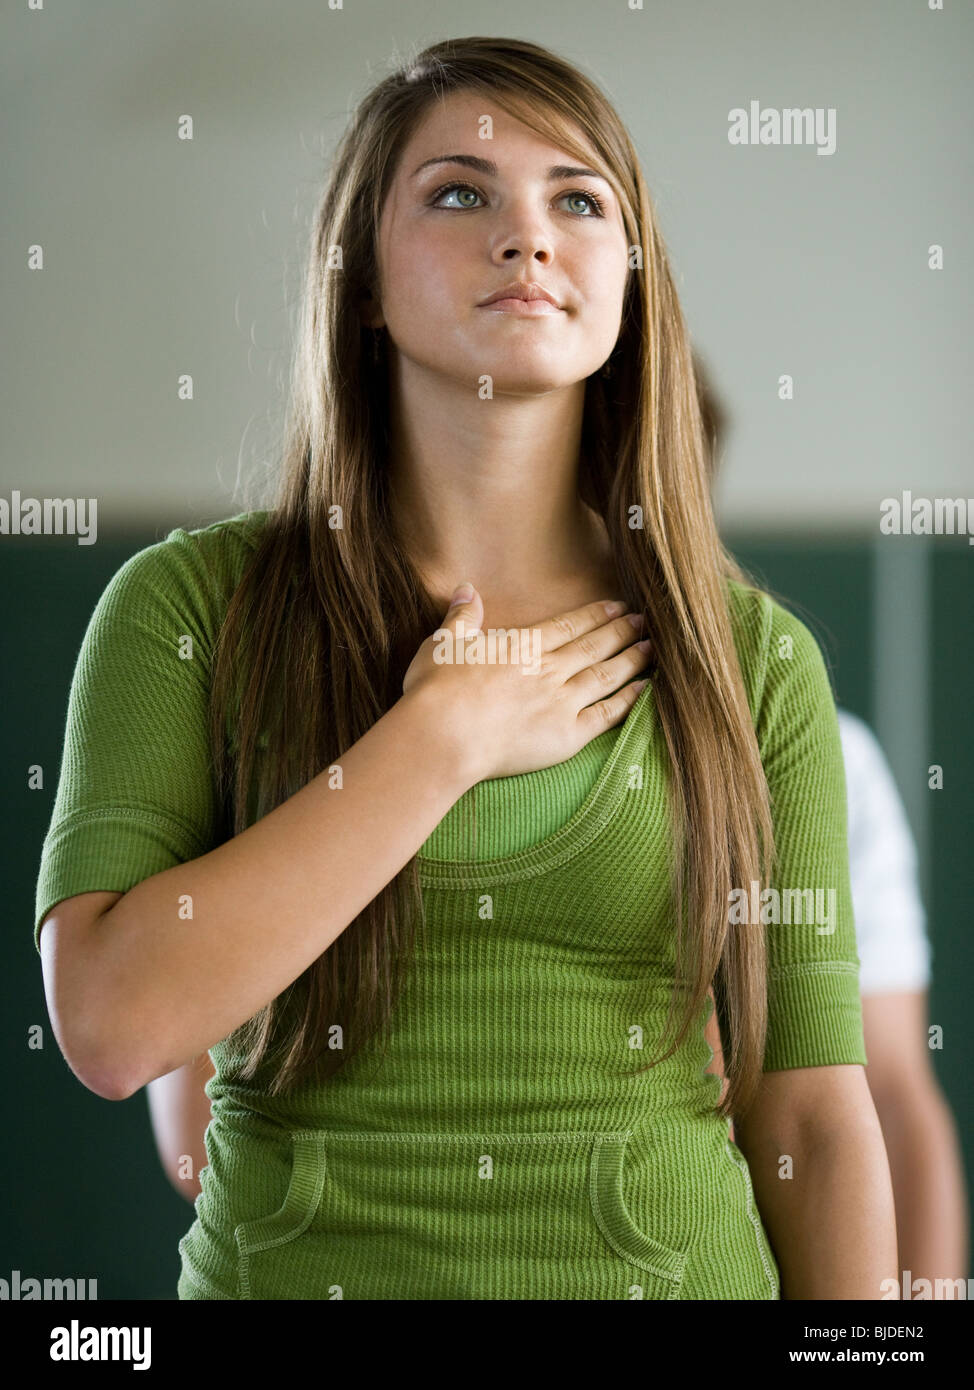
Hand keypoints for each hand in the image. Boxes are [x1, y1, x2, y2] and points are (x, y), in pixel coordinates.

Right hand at [401, 583, 652, 781]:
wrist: (444, 736)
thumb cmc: (436, 691)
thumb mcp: (443, 643)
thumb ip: (462, 617)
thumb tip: (466, 589)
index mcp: (523, 646)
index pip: (570, 625)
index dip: (597, 614)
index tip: (618, 606)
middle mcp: (549, 669)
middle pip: (595, 646)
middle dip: (622, 632)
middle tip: (645, 621)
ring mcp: (562, 702)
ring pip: (606, 675)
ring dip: (632, 659)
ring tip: (652, 648)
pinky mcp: (567, 736)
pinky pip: (607, 715)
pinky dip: (629, 701)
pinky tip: (645, 689)